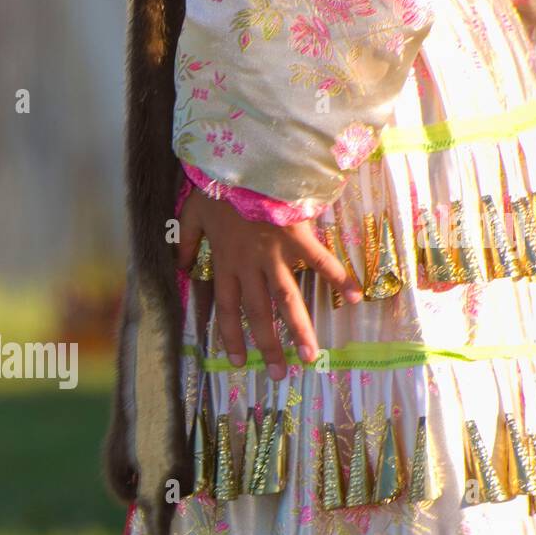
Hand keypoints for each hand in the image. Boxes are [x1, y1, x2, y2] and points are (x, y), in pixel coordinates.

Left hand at [179, 187, 361, 378]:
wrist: (241, 159)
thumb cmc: (215, 184)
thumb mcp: (190, 214)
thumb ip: (186, 243)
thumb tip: (180, 267)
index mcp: (225, 263)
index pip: (226, 309)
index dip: (230, 336)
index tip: (237, 361)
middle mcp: (250, 266)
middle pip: (258, 314)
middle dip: (267, 347)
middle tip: (278, 375)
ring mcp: (275, 253)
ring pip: (287, 299)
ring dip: (299, 330)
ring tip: (310, 357)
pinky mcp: (298, 236)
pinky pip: (321, 261)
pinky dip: (339, 278)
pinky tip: (355, 298)